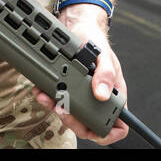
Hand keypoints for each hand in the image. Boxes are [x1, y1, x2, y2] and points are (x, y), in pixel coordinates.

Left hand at [34, 4, 129, 144]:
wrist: (77, 27)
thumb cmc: (95, 40)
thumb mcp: (103, 54)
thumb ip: (105, 73)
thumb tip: (102, 94)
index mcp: (114, 94)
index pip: (118, 125)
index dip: (107, 132)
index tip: (91, 126)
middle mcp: (99, 98)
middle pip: (90, 125)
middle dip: (74, 121)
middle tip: (63, 110)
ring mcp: (83, 96)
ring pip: (72, 116)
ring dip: (57, 109)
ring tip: (48, 98)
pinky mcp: (67, 90)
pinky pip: (59, 102)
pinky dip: (49, 98)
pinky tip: (42, 90)